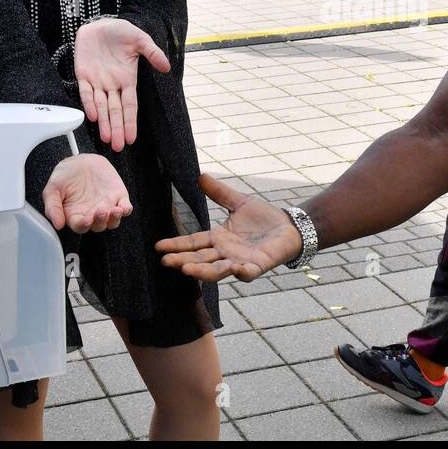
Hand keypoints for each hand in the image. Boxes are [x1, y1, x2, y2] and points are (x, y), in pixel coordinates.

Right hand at [43, 153, 132, 233]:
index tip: (86, 220)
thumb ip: (53, 207)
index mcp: (75, 215)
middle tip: (100, 211)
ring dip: (115, 218)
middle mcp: (91, 214)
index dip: (84, 225)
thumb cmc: (64, 175)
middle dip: (101, 221)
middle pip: (99, 226)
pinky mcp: (118, 197)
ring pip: (113, 221)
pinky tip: (123, 207)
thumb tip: (58, 225)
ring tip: (115, 210)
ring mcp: (106, 206)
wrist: (80, 159)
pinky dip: (126, 209)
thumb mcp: (52, 188)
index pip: (80, 226)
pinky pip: (125, 207)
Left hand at [74, 17, 170, 151]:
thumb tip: (166, 66)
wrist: (99, 23)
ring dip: (104, 123)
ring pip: (101, 107)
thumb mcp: (140, 39)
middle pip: (116, 111)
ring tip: (106, 138)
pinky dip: (88, 104)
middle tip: (118, 146)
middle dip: (117, 129)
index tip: (132, 137)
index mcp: (127, 79)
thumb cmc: (120, 31)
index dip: (130, 121)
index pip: (130, 105)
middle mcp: (113, 84)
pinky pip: (85, 92)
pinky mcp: (83, 75)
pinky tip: (93, 116)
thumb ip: (152, 52)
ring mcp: (98, 81)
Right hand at [155, 173, 303, 281]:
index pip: (193, 243)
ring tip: (186, 269)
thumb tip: (200, 175)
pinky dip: (240, 272)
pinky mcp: (257, 266)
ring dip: (202, 271)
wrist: (289, 226)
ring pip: (217, 270)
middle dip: (182, 261)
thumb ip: (219, 192)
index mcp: (218, 239)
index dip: (176, 245)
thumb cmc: (264, 218)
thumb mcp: (238, 202)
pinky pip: (247, 273)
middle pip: (200, 259)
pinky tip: (233, 268)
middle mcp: (225, 253)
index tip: (158, 247)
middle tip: (165, 261)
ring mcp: (240, 261)